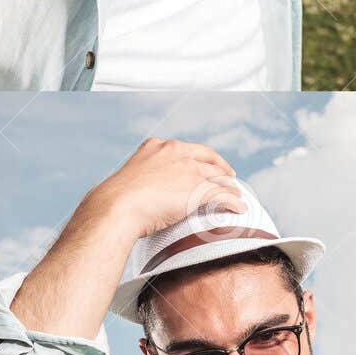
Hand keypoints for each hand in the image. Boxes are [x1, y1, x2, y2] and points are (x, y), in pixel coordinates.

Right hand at [92, 138, 244, 241]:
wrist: (118, 206)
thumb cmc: (116, 200)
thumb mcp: (131, 178)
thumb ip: (143, 178)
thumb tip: (141, 192)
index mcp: (157, 147)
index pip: (188, 148)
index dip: (203, 157)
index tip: (209, 163)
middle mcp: (176, 153)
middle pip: (208, 159)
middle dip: (221, 168)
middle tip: (229, 177)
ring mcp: (188, 170)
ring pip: (218, 176)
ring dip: (230, 187)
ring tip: (237, 194)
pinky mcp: (198, 189)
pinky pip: (222, 195)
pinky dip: (233, 202)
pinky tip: (239, 207)